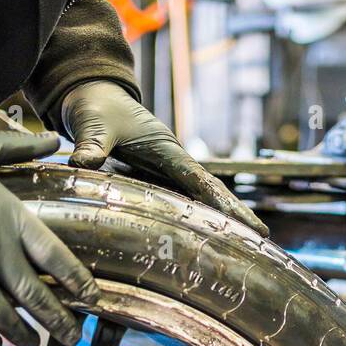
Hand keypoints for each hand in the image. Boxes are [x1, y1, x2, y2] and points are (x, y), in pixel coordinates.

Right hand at [0, 129, 97, 345]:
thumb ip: (16, 148)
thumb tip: (54, 140)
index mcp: (9, 215)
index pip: (56, 256)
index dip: (78, 281)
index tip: (91, 299)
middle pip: (36, 293)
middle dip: (59, 320)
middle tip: (72, 337)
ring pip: (4, 315)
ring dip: (21, 335)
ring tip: (32, 344)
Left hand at [62, 81, 267, 235]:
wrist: (88, 96)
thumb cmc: (96, 105)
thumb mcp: (93, 123)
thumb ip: (91, 145)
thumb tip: (82, 164)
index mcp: (166, 150)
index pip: (200, 180)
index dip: (224, 203)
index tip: (248, 222)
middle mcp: (170, 166)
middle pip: (208, 195)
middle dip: (235, 215)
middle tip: (263, 239)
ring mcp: (161, 176)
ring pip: (194, 204)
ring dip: (216, 224)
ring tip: (241, 250)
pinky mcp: (148, 185)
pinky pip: (171, 209)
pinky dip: (187, 227)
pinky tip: (198, 248)